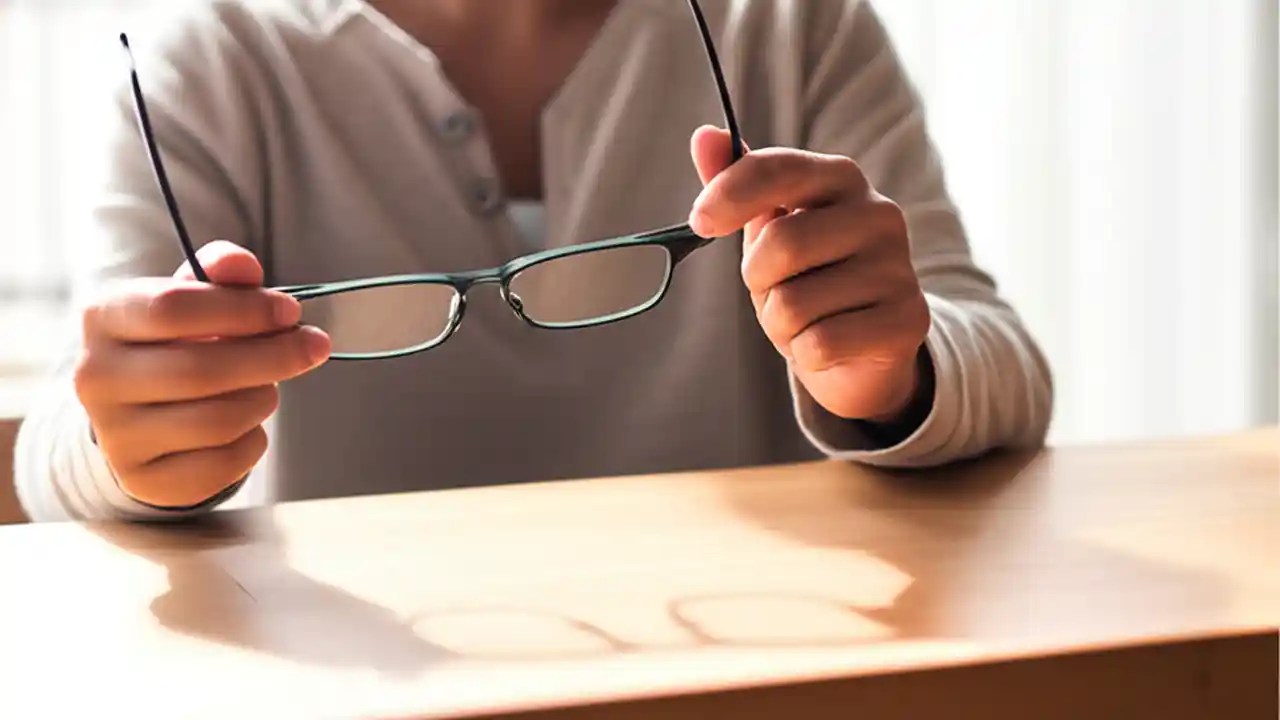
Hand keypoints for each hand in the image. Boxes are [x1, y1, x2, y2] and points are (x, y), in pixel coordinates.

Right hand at [74, 241, 330, 507]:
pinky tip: (247, 423)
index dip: (244, 309)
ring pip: (218, 420)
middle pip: (200, 369)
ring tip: (267, 384)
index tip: (290, 312)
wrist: (142, 411)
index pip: (173, 308)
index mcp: (104, 317)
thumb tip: (244, 266)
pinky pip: (223, 463)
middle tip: (314, 345)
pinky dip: (253, 440)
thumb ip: (223, 274)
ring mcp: (116, 435)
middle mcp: (97, 378)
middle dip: (274, 356)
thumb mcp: (196, 297)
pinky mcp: (144, 479)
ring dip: (264, 398)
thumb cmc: (179, 341)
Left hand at [689, 126, 930, 422]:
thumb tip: (705, 136)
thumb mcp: (768, 230)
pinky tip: (827, 346)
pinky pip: (819, 344)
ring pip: (793, 304)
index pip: (779, 169)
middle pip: (781, 243)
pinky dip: (805, 354)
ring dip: (780, 324)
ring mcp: (898, 267)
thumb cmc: (808, 279)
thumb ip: (738, 184)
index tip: (701, 222)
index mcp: (842, 179)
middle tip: (777, 289)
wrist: (862, 351)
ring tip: (806, 320)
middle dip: (759, 279)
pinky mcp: (907, 319)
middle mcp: (880, 214)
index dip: (730, 193)